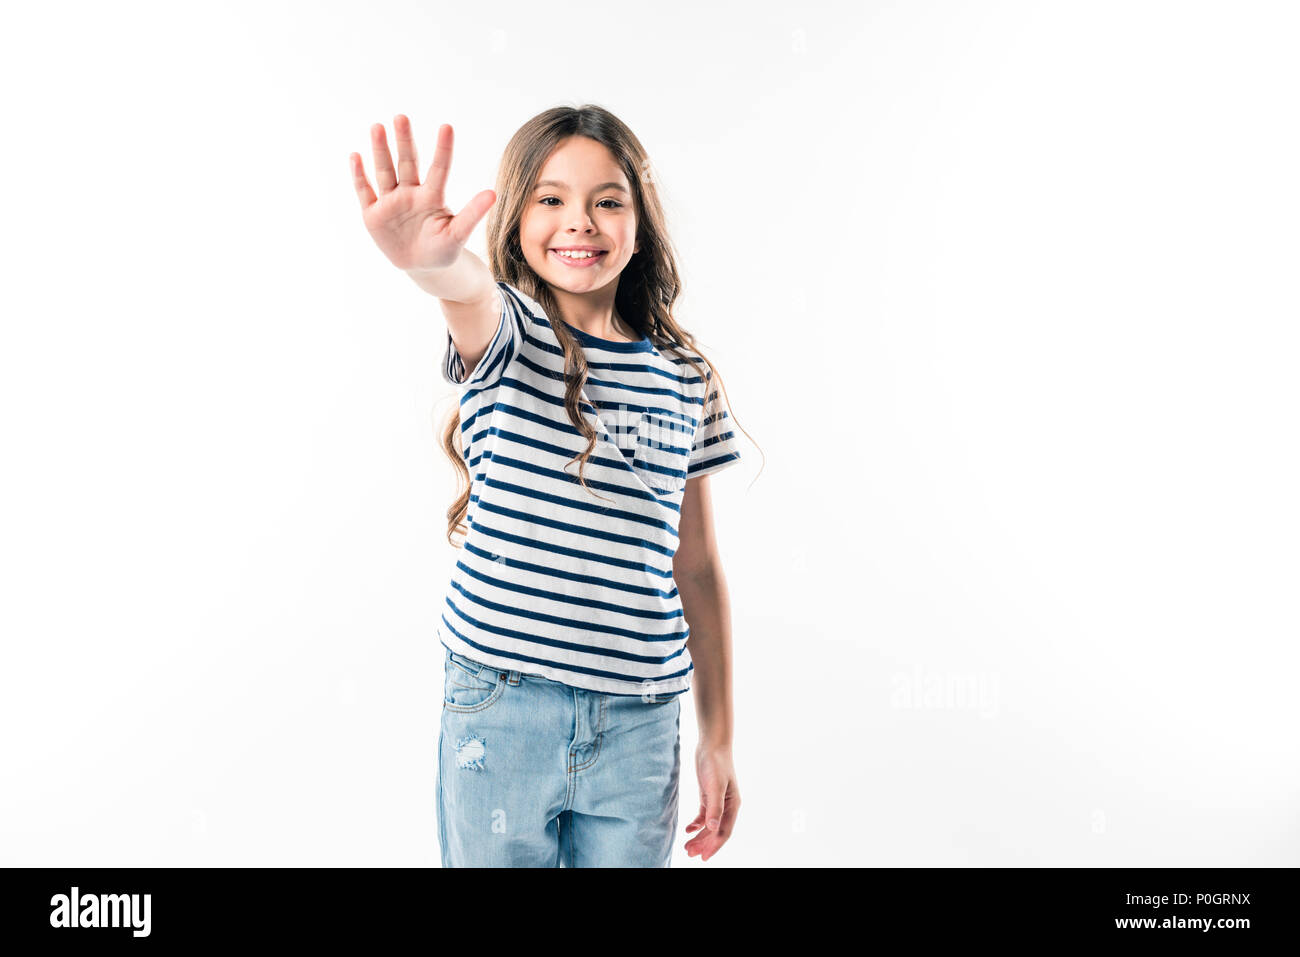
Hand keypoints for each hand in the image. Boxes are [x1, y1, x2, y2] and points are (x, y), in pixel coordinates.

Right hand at [349, 116, 495, 273]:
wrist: (422, 267)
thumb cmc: (443, 249)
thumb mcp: (458, 235)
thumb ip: (472, 214)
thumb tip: (493, 193)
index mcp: (432, 196)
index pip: (439, 168)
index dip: (443, 149)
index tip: (447, 127)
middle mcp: (411, 193)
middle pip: (407, 163)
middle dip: (404, 141)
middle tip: (402, 117)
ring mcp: (391, 201)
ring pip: (385, 171)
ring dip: (381, 150)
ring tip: (377, 127)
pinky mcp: (374, 214)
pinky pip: (365, 191)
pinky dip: (359, 175)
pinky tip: (355, 156)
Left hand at [684, 741, 739, 861]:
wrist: (712, 744)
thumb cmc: (716, 763)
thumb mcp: (714, 786)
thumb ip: (714, 807)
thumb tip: (713, 828)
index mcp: (733, 806)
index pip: (724, 832)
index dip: (714, 846)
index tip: (703, 857)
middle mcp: (727, 806)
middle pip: (716, 831)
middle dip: (704, 844)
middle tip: (689, 854)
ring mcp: (718, 801)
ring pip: (709, 825)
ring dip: (699, 837)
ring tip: (687, 846)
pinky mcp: (708, 795)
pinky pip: (704, 815)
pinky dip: (696, 824)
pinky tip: (687, 830)